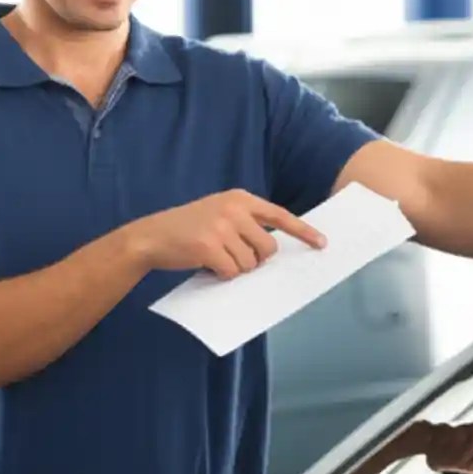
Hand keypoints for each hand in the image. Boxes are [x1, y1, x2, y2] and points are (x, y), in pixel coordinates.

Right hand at [127, 189, 325, 279]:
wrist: (151, 236)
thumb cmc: (188, 228)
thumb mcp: (219, 213)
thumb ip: (245, 224)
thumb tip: (273, 251)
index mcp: (239, 198)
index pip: (279, 215)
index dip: (302, 231)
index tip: (321, 243)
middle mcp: (233, 209)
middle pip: (268, 247)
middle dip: (255, 259)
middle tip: (233, 257)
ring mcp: (221, 228)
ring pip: (250, 263)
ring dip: (236, 268)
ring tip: (215, 258)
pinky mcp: (209, 247)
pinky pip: (232, 272)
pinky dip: (222, 275)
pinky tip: (206, 265)